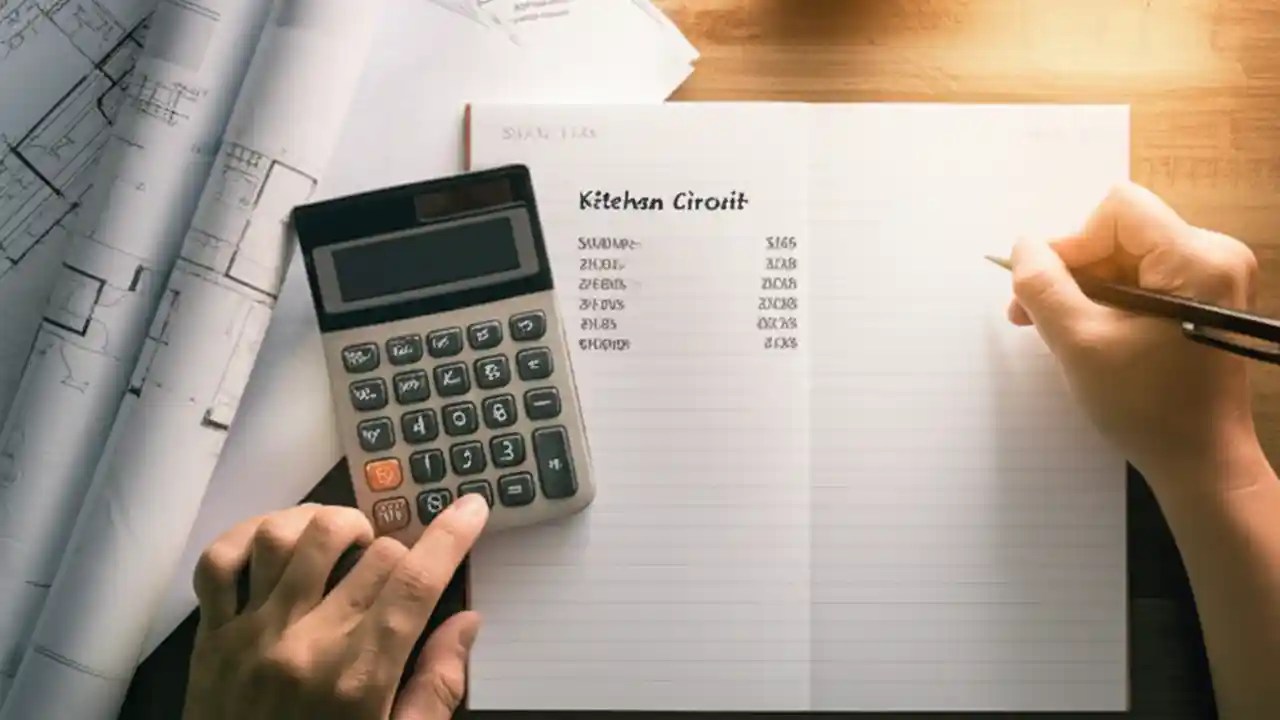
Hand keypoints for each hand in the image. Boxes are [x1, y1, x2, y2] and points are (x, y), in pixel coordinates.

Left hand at [182, 496, 489, 719]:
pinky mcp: (212, 636)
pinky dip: (249, 534)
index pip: (415, 583)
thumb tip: (466, 622)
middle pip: (368, 553)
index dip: (450, 537)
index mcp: (359, 677)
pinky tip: (280, 540)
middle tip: (402, 566)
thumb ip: (435, 689)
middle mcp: (305, 644)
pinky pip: (220, 561)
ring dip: (332, 523)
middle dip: (400, 546)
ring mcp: (251, 634)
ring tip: (349, 538)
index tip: (470, 507)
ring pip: (293, 537)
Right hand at [1006, 181, 1262, 494]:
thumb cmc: (1147, 408)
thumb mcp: (1078, 343)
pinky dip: (1106, 299)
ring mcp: (1214, 276)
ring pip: (1125, 254)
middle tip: (1030, 314)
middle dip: (1071, 270)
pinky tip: (1085, 330)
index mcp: (1197, 260)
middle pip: (1120, 231)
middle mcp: (1215, 255)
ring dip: (1082, 287)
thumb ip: (1043, 287)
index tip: (1045, 289)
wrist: (1200, 460)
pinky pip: (1142, 275)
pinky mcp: (1206, 296)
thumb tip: (1023, 245)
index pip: (1117, 210)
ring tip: (1052, 328)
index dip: (1071, 244)